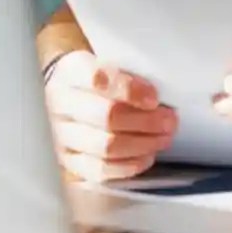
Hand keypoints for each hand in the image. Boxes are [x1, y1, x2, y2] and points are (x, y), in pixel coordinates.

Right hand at [44, 51, 177, 181]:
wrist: (66, 94)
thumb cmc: (95, 80)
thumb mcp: (108, 61)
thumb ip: (131, 75)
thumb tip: (160, 96)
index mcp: (73, 72)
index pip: (99, 79)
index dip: (129, 90)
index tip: (154, 98)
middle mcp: (62, 105)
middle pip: (106, 117)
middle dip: (146, 122)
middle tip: (169, 121)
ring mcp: (62, 136)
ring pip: (106, 147)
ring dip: (143, 144)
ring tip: (164, 138)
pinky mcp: (69, 162)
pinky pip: (101, 171)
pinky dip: (129, 165)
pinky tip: (146, 156)